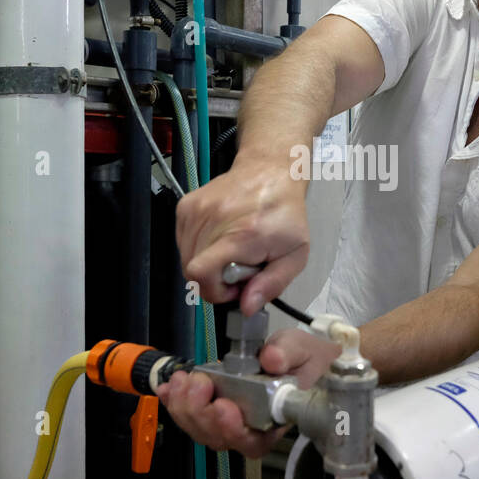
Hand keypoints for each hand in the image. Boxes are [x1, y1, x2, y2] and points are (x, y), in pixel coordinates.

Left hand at [156, 328, 341, 456]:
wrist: (301, 359)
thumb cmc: (306, 361)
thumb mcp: (306, 350)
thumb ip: (290, 354)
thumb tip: (271, 359)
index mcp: (276, 422)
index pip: (253, 441)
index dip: (232, 429)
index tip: (223, 406)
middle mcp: (251, 429)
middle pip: (219, 437)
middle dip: (200, 412)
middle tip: (199, 382)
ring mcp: (229, 421)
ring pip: (200, 429)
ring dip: (184, 407)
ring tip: (183, 380)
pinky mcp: (213, 409)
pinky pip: (189, 415)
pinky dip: (174, 402)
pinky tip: (168, 387)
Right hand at [175, 156, 309, 315]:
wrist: (269, 171)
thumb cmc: (285, 213)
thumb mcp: (295, 255)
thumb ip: (272, 284)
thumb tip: (246, 307)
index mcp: (242, 236)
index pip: (201, 274)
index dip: (214, 292)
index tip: (235, 287)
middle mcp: (214, 221)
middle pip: (192, 272)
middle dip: (214, 280)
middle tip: (238, 269)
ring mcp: (196, 211)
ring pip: (185, 259)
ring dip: (206, 264)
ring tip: (231, 252)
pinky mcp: (186, 207)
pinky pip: (183, 242)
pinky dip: (198, 248)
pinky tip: (219, 239)